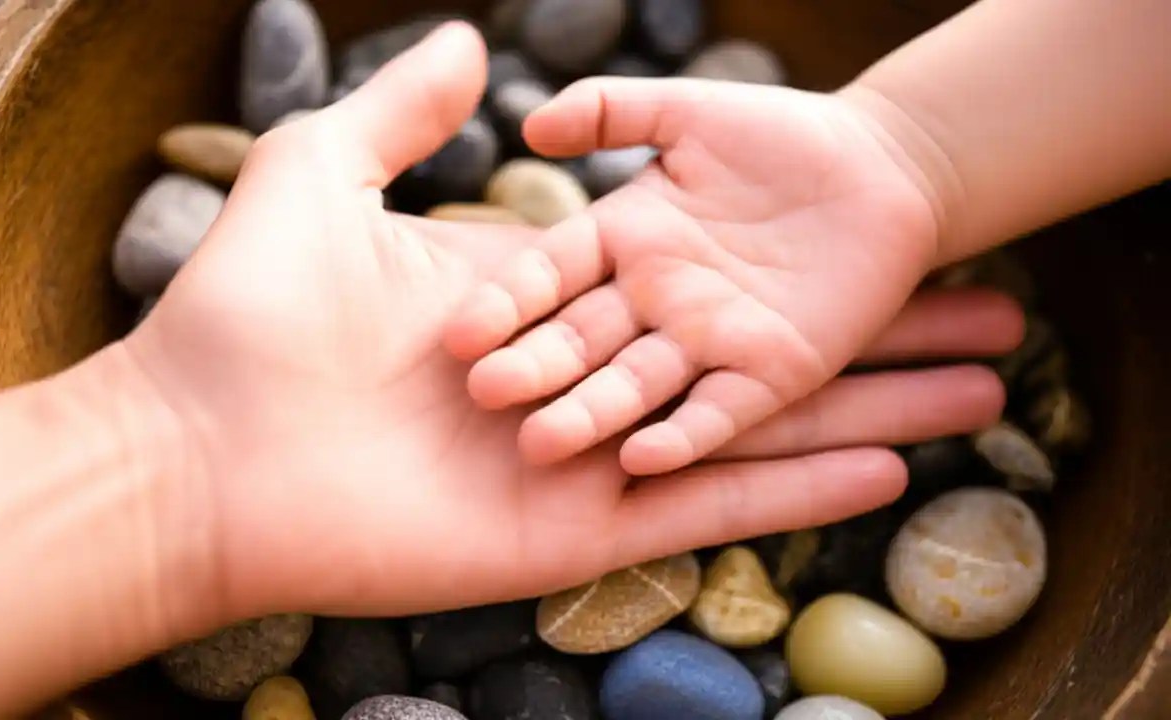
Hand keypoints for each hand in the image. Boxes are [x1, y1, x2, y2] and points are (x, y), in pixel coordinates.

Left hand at [122, 25, 1017, 621]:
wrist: (203, 447)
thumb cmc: (252, 311)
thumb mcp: (325, 173)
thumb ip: (406, 110)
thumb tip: (481, 44)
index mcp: (538, 294)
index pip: (688, 268)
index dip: (779, 247)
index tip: (865, 227)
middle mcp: (582, 372)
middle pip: (748, 349)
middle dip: (865, 337)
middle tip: (976, 320)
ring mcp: (589, 457)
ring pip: (756, 429)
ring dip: (871, 409)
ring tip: (981, 397)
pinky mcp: (579, 529)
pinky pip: (708, 506)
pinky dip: (800, 488)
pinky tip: (892, 462)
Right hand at [444, 77, 956, 475]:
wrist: (884, 171)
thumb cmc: (782, 136)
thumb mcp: (687, 112)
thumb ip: (610, 110)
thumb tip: (532, 123)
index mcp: (620, 242)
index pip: (548, 275)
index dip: (509, 301)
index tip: (460, 330)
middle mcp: (650, 301)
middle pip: (580, 341)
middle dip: (535, 367)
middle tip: (484, 395)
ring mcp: (705, 344)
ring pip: (637, 387)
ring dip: (592, 414)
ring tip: (543, 444)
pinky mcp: (766, 377)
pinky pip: (717, 414)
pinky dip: (682, 436)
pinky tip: (645, 458)